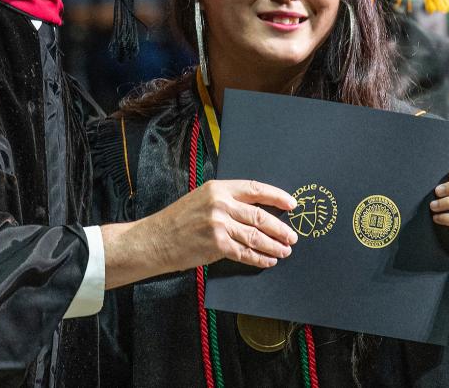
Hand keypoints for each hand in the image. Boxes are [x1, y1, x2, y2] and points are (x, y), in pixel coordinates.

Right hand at [102, 180, 297, 288]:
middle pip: (260, 215)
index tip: (292, 204)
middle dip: (280, 228)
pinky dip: (260, 258)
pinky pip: (245, 252)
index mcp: (218, 188)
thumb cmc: (178, 221)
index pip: (255, 189)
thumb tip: (258, 211)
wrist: (156, 240)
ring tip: (285, 251)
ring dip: (274, 245)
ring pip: (256, 235)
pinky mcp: (217, 244)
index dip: (277, 197)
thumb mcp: (202, 199)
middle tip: (292, 236)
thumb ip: (227, 201)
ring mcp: (218, 224)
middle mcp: (220, 203)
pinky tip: (268, 261)